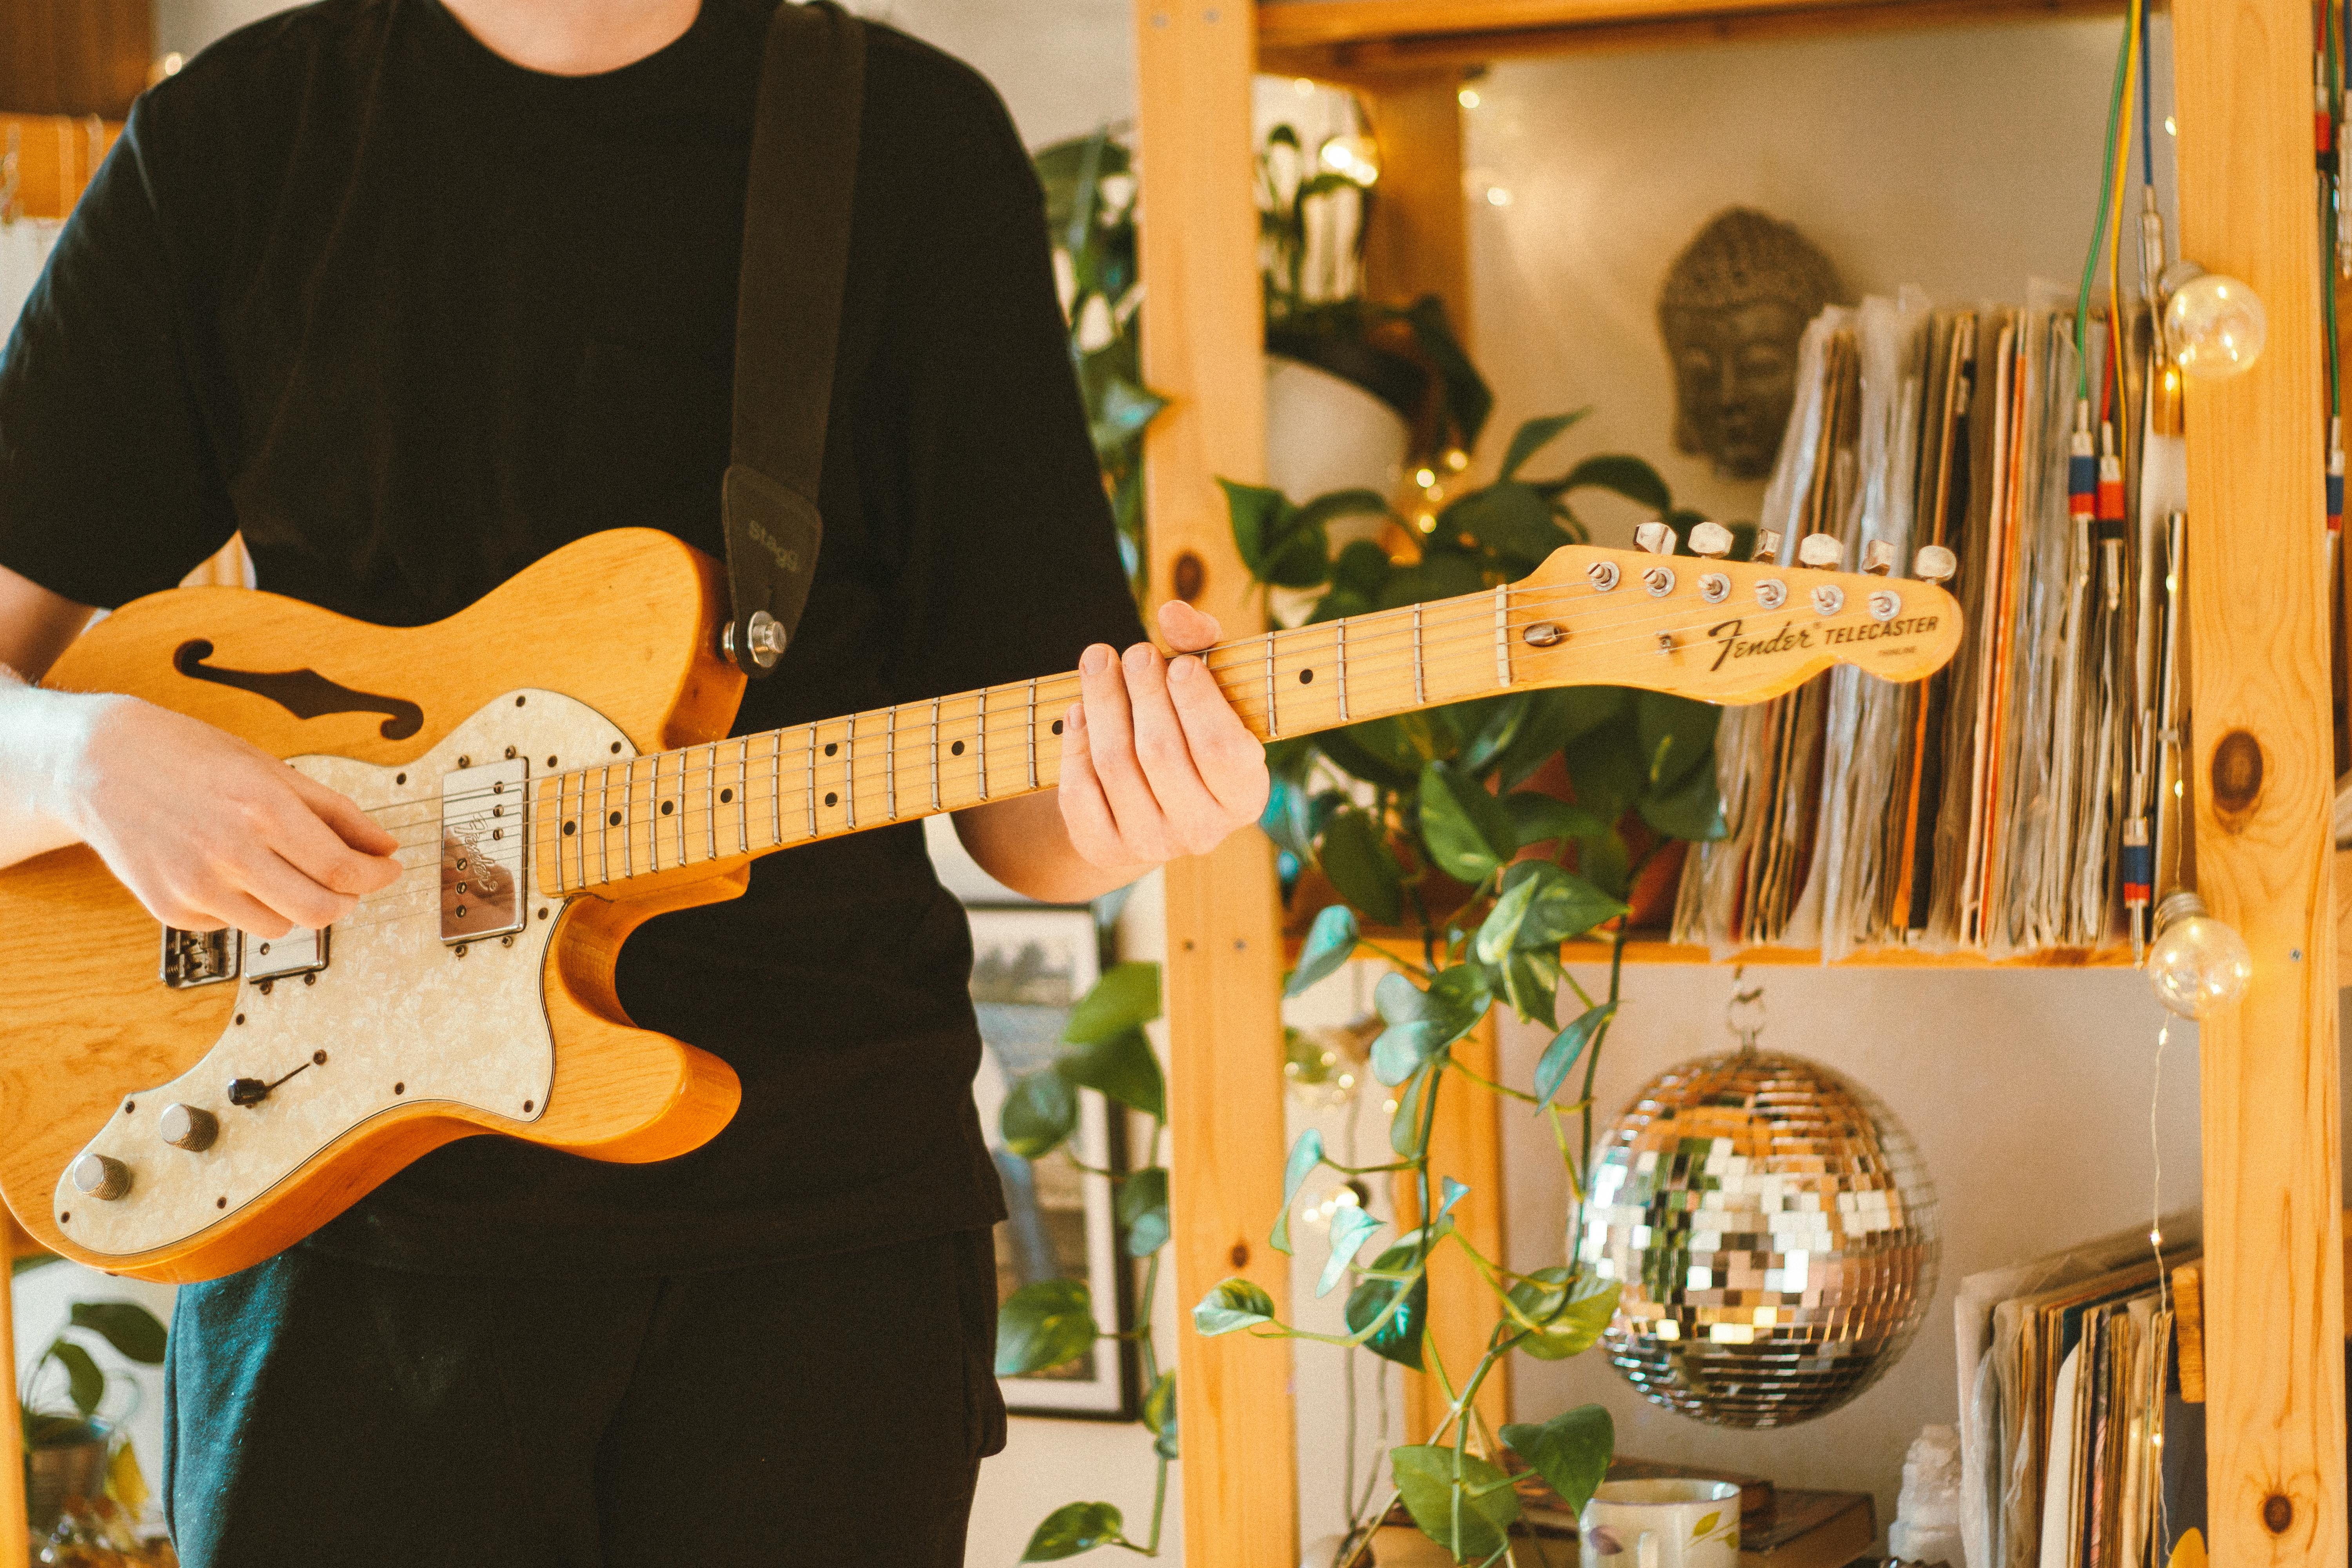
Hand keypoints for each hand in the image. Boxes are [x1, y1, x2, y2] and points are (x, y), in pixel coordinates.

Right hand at [59, 696, 401, 935]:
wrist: (99, 764)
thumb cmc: (191, 758)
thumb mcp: (271, 770)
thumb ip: (336, 813)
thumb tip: (386, 847)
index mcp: (262, 810)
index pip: (342, 870)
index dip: (377, 876)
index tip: (389, 870)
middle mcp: (229, 853)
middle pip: (319, 911)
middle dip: (346, 901)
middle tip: (349, 884)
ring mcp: (195, 887)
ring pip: (279, 927)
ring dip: (296, 906)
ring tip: (280, 868)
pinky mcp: (169, 909)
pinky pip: (233, 925)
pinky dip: (246, 905)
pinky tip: (229, 871)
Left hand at [1056, 600, 1268, 877]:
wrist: (1146, 801)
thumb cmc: (1188, 729)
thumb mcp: (1207, 689)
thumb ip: (1201, 646)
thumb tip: (1173, 612)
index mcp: (1245, 793)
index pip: (1222, 750)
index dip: (1198, 702)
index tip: (1178, 664)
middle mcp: (1203, 829)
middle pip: (1161, 751)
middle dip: (1142, 690)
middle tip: (1135, 653)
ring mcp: (1152, 844)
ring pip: (1115, 764)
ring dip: (1102, 702)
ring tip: (1098, 663)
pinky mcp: (1104, 848)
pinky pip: (1080, 792)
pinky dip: (1075, 744)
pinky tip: (1079, 711)